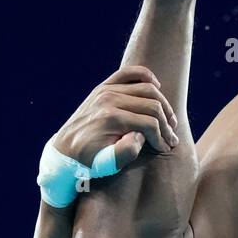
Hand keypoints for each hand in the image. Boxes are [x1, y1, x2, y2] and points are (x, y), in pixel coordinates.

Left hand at [52, 65, 179, 168]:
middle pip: (153, 106)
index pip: (150, 124)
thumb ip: (126, 152)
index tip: (166, 148)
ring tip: (169, 121)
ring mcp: (106, 90)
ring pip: (148, 89)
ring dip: (163, 105)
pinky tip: (157, 86)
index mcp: (111, 119)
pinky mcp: (104, 86)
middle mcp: (109, 99)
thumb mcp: (107, 164)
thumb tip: (142, 136)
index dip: (162, 137)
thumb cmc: (89, 160)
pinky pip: (130, 73)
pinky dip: (146, 76)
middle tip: (172, 138)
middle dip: (167, 124)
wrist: (66, 149)